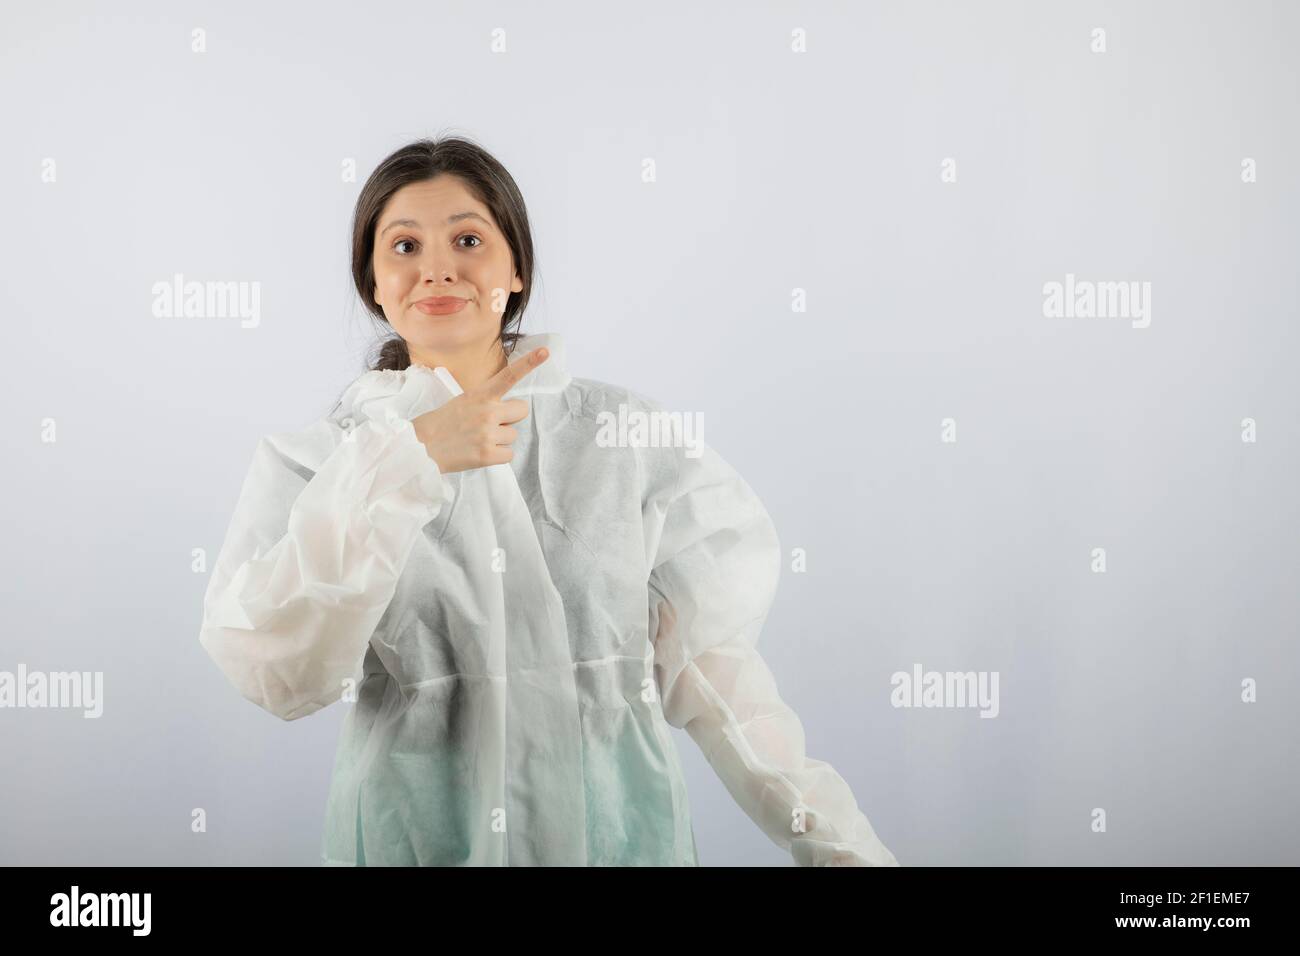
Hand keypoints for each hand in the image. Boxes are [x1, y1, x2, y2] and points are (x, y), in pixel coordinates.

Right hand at [410, 347, 548, 473]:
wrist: (421, 447)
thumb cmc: (443, 424)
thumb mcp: (464, 401)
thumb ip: (487, 401)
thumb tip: (508, 411)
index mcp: (480, 394)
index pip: (508, 375)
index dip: (528, 363)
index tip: (545, 352)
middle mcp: (487, 411)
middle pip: (522, 410)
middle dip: (510, 417)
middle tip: (488, 423)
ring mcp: (488, 433)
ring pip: (513, 434)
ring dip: (500, 438)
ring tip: (476, 439)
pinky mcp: (488, 455)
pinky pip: (509, 454)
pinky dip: (497, 456)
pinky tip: (479, 452)